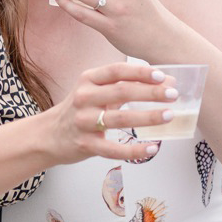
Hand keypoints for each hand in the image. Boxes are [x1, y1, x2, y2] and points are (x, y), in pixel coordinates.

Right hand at [43, 62, 172, 165]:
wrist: (48, 135)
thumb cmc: (79, 110)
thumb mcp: (94, 91)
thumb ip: (122, 86)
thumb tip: (162, 82)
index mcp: (88, 80)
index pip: (116, 71)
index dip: (140, 72)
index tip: (162, 75)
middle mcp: (84, 98)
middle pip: (122, 92)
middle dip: (151, 93)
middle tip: (173, 94)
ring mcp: (84, 122)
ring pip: (120, 119)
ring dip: (148, 117)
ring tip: (169, 115)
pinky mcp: (85, 145)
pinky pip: (113, 149)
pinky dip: (134, 150)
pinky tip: (152, 148)